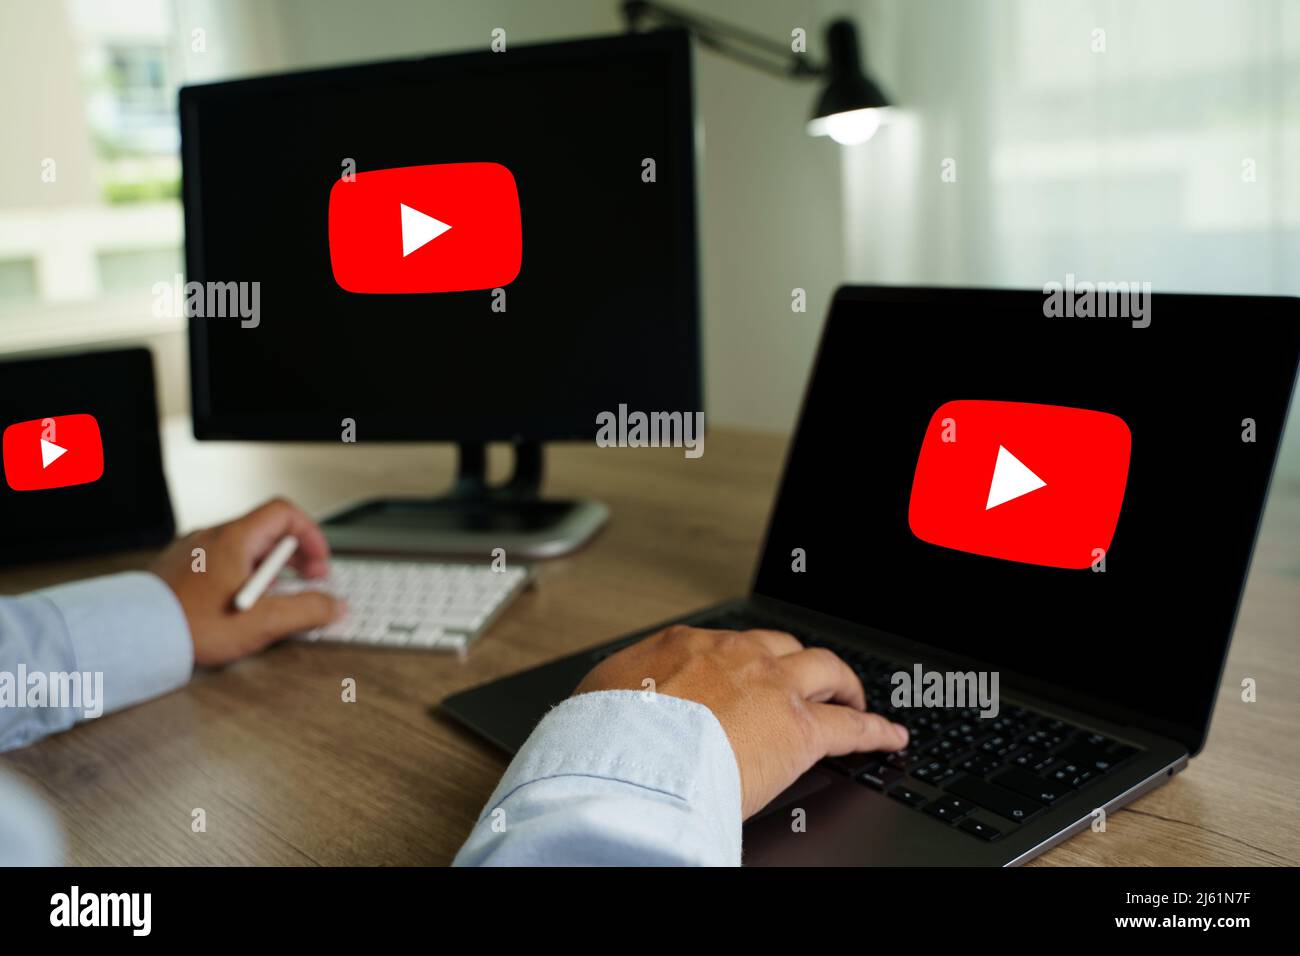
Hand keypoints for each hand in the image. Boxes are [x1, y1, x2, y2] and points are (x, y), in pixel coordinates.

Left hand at [150, 497, 342, 666]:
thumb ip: (307, 610)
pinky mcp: (180, 570)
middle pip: (267, 531)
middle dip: (295, 556)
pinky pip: (222, 562)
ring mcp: (193, 551)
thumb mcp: (263, 621)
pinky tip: (240, 605)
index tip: (319, 561)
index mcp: (234, 538)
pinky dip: (242, 576)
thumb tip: (334, 606)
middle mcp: (212, 537)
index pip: (284, 513)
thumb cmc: (190, 625)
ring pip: (245, 548)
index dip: (309, 535)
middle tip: (309, 580)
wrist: (134, 637)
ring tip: (277, 597)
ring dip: (270, 569)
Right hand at [573, 625, 908, 818]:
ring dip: (841, 681)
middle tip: (806, 678)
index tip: (746, 673)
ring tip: (853, 696)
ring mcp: (771, 688)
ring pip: (824, 669)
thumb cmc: (608, 734)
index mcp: (685, 644)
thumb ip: (621, 694)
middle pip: (780, 646)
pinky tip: (891, 737)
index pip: (725, 646)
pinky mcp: (800, 731)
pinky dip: (876, 730)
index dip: (742, 662)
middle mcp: (734, 654)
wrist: (631, 756)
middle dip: (796, 660)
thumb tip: (609, 705)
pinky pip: (852, 727)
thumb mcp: (602, 698)